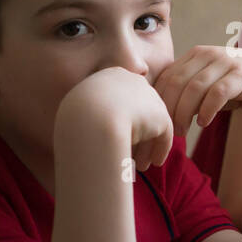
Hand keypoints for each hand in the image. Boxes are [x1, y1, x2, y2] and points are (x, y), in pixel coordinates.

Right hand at [55, 67, 173, 171]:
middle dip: (137, 132)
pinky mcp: (160, 115)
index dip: (120, 119)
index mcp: (111, 77)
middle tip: (131, 152)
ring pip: (151, 123)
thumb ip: (92, 118)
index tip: (115, 137)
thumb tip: (96, 132)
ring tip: (141, 165)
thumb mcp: (78, 113)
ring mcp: (149, 97)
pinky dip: (160, 148)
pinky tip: (155, 162)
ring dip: (147, 145)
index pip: (121, 99)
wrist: (91, 119)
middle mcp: (133, 82)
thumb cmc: (77, 119)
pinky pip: (163, 133)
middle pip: (139, 110)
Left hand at [153, 45, 241, 135]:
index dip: (158, 100)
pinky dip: (207, 109)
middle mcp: (208, 54)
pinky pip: (218, 92)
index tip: (157, 122)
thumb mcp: (206, 87)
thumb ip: (184, 93)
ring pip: (195, 88)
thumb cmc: (233, 87)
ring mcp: (226, 62)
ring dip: (184, 113)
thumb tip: (158, 113)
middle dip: (169, 109)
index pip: (166, 76)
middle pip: (176, 82)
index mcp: (194, 55)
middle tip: (168, 131)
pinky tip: (203, 123)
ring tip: (182, 132)